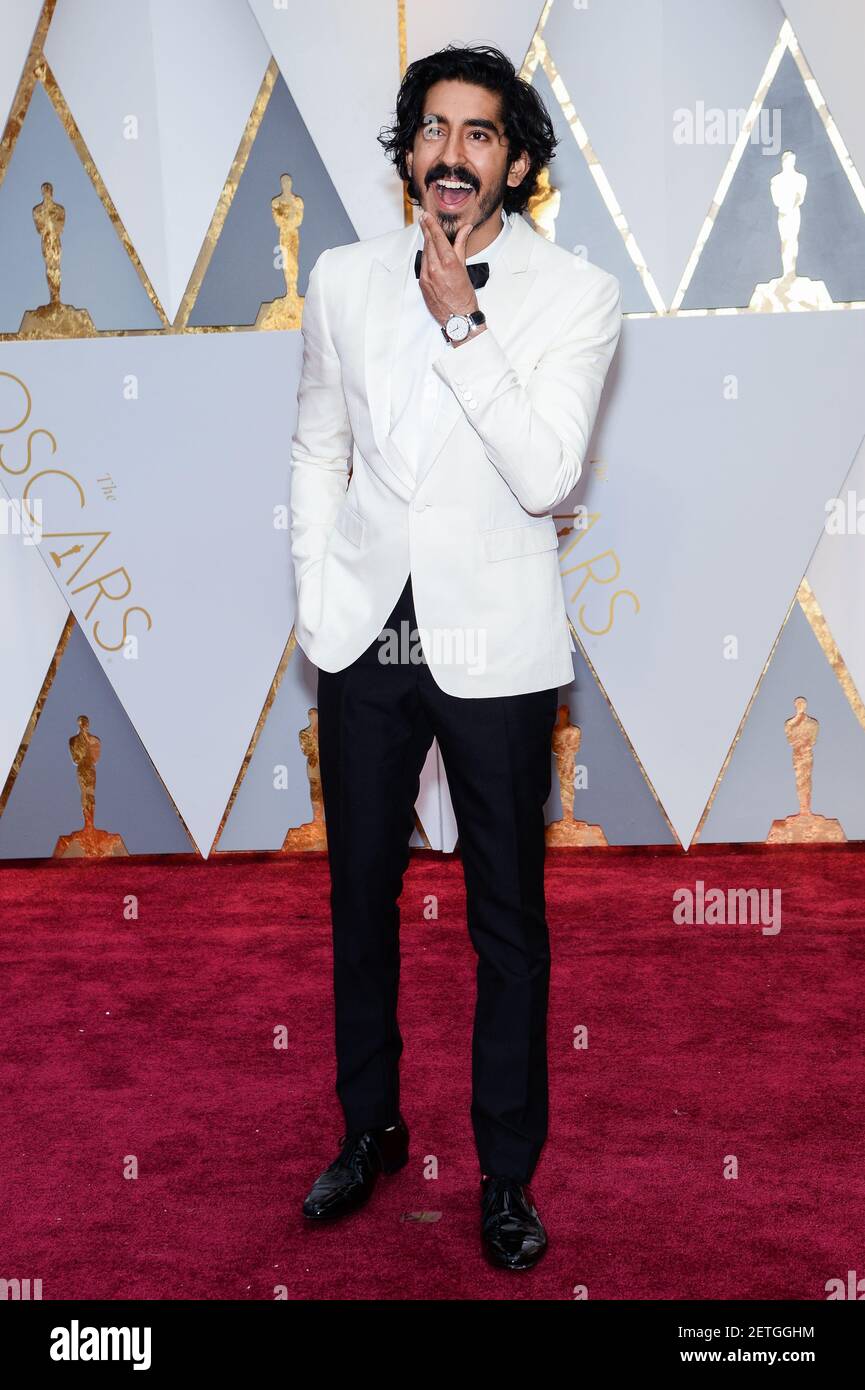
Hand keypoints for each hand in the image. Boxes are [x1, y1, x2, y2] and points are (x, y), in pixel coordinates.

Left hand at [417, 209, 478, 324]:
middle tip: (423, 218)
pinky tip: (428, 252)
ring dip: (426, 242)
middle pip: (428, 243)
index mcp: (448, 263)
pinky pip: (423, 265)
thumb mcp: (464, 268)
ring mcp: (427, 276)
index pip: (437, 237)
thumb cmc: (464, 296)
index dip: (431, 224)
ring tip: (426, 232)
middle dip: (426, 230)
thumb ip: (461, 245)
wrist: (457, 318)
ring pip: (424, 253)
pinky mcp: (422, 283)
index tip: (427, 216)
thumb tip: (465, 229)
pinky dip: (426, 256)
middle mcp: (435, 268)